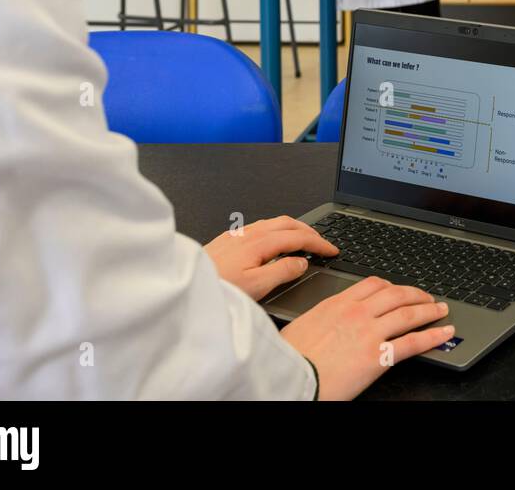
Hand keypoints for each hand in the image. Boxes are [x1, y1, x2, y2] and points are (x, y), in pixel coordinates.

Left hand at [204, 215, 335, 300]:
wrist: (183, 287)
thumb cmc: (217, 290)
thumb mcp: (256, 287)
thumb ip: (283, 272)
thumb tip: (302, 262)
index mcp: (259, 242)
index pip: (298, 237)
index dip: (319, 243)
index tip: (331, 250)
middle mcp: (248, 234)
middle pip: (287, 223)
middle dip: (309, 230)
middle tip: (323, 242)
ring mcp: (236, 235)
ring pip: (273, 223)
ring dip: (293, 229)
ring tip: (304, 240)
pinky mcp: (227, 240)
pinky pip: (259, 227)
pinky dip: (276, 230)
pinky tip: (273, 242)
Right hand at [280, 276, 455, 399]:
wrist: (286, 377)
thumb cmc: (289, 356)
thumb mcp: (302, 325)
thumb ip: (323, 317)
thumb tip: (326, 319)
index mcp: (337, 303)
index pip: (373, 284)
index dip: (393, 286)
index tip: (400, 289)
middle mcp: (357, 312)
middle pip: (396, 294)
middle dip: (416, 294)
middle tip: (427, 297)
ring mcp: (369, 333)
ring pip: (408, 313)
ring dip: (429, 310)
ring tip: (441, 310)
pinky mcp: (378, 356)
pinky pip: (413, 342)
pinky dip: (433, 336)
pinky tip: (444, 333)